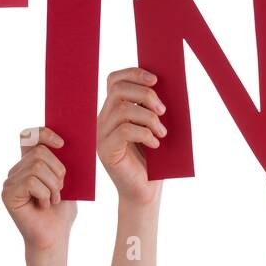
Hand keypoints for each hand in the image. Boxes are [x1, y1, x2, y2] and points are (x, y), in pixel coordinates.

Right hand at [2, 127, 75, 250]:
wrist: (54, 237)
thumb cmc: (60, 213)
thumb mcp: (66, 182)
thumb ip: (61, 163)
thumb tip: (63, 143)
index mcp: (29, 165)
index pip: (29, 137)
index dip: (44, 133)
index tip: (62, 144)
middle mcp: (16, 171)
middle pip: (38, 152)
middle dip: (57, 170)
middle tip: (60, 189)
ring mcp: (10, 182)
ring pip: (36, 167)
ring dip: (53, 185)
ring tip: (53, 200)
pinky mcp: (8, 194)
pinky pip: (31, 182)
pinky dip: (44, 194)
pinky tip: (43, 206)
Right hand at [97, 67, 166, 205]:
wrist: (145, 191)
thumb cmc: (152, 161)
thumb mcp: (154, 128)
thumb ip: (152, 108)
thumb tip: (162, 85)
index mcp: (113, 111)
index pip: (113, 80)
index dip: (133, 73)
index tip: (155, 80)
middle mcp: (103, 120)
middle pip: (119, 91)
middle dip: (146, 95)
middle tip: (163, 111)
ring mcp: (101, 135)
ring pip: (123, 109)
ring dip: (149, 118)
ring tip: (162, 132)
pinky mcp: (105, 150)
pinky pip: (125, 131)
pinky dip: (145, 134)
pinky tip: (155, 145)